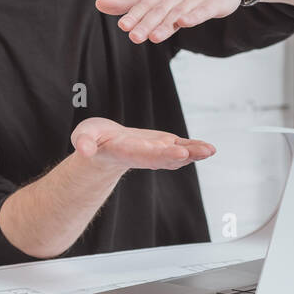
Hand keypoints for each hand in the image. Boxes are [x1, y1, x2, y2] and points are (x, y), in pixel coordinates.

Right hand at [70, 117, 215, 176]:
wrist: (103, 149)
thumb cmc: (92, 141)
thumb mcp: (83, 137)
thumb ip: (83, 142)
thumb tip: (83, 148)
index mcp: (125, 152)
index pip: (144, 154)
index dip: (161, 154)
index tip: (178, 153)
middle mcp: (144, 155)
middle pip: (165, 156)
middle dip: (182, 154)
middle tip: (200, 152)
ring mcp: (155, 152)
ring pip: (177, 154)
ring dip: (194, 153)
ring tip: (210, 150)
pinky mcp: (163, 146)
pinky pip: (181, 148)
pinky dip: (194, 148)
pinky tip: (209, 149)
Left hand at [95, 0, 262, 43]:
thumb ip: (131, 2)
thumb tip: (99, 4)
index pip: (146, 2)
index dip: (135, 14)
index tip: (123, 25)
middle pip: (160, 9)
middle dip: (147, 22)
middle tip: (133, 36)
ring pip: (179, 11)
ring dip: (167, 24)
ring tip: (154, 37)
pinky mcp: (215, 2)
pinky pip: (204, 10)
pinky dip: (195, 16)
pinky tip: (186, 23)